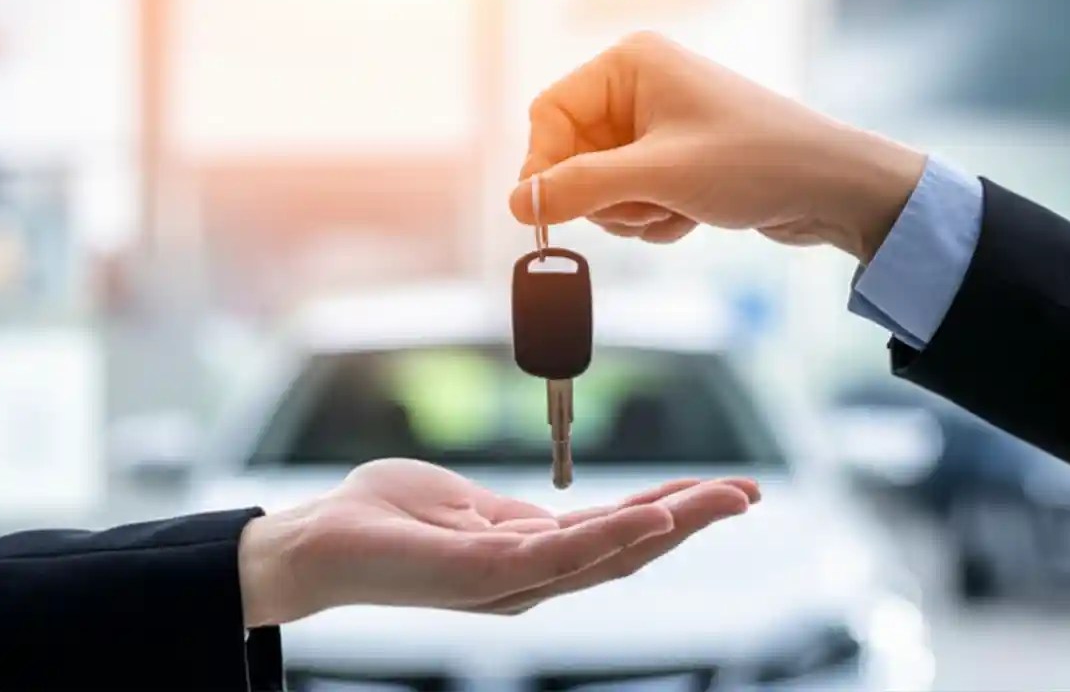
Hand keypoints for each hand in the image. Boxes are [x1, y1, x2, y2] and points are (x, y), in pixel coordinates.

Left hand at [238, 459, 757, 626]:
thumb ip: (517, 515)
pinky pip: (562, 554)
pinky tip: (655, 514)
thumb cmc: (385, 518)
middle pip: (630, 547)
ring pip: (611, 553)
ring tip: (727, 498)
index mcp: (531, 554)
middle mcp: (532, 576)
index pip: (618, 532)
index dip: (676, 511)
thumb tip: (555, 512)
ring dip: (674, 524)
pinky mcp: (485, 574)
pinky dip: (614, 535)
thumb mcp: (468, 506)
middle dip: (695, 520)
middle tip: (752, 493)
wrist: (317, 541)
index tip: (728, 490)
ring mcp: (512, 580)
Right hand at [510, 31, 927, 262]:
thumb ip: (580, 188)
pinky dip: (654, 218)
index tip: (547, 214)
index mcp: (629, 64)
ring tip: (678, 209)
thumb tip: (515, 203)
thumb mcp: (657, 178)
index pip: (548, 113)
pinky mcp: (675, 160)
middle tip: (644, 208)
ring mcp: (657, 125)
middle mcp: (639, 86)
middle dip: (604, 196)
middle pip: (571, 154)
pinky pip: (632, 199)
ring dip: (632, 213)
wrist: (830, 188)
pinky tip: (691, 217)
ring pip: (600, 185)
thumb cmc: (754, 163)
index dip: (543, 166)